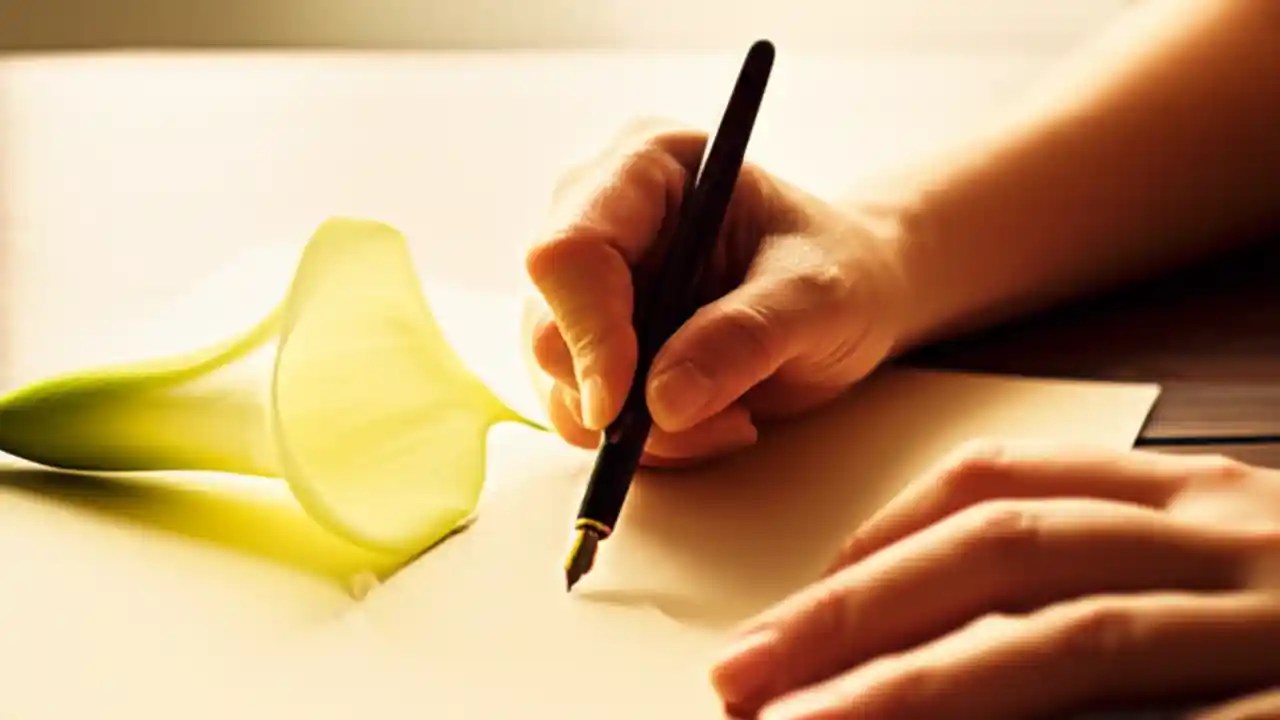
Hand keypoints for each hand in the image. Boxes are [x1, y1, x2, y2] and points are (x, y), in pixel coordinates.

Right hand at [523, 119, 906, 465]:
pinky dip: (644, 441)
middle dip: (623, 394)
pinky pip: (583, 412)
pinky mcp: (590, 342)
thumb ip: (745, 337)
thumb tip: (662, 402)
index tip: (623, 406)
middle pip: (549, 321)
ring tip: (732, 418)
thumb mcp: (818, 298)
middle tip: (716, 422)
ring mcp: (587, 285)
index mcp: (647, 166)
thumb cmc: (842, 273)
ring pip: (558, 380)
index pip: (572, 249)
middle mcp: (599, 217)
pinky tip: (708, 420)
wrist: (850, 299)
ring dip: (641, 429)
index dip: (588, 331)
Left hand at [708, 443, 1279, 718]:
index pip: (1002, 486)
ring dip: (913, 688)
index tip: (801, 595)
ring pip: (1061, 642)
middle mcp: (1235, 545)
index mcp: (1200, 499)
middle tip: (742, 673)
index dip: (882, 537)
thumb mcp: (1228, 572)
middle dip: (855, 612)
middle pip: (1002, 553)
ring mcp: (1278, 629)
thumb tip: (936, 624)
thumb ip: (1103, 574)